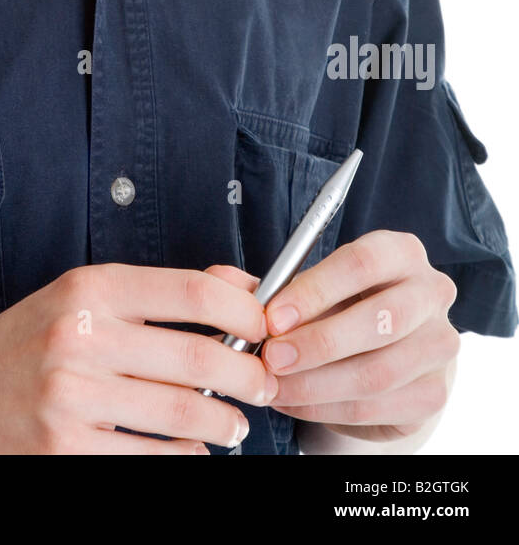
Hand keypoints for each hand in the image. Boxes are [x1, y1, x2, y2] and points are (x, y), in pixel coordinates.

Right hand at [0, 262, 278, 453]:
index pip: (192, 290)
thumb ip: (155, 293)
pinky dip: (185, 458)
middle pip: (199, 356)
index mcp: (88, 289)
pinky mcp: (66, 451)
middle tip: (264, 384)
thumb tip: (239, 287)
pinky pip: (153, 459)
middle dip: (249, 375)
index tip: (268, 327)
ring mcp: (71, 397)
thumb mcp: (78, 299)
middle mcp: (79, 336)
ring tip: (233, 425)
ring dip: (224, 424)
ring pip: (185, 414)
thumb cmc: (18, 348)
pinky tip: (190, 451)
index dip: (246, 311)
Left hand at [259, 230, 459, 441]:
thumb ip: (272, 285)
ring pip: (378, 372)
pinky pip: (375, 407)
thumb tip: (221, 282)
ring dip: (316, 384)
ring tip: (274, 386)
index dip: (315, 291)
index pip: (362, 263)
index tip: (272, 316)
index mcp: (401, 252)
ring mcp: (440, 346)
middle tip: (271, 358)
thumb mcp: (314, 287)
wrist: (389, 354)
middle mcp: (431, 293)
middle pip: (380, 320)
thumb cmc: (345, 307)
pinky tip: (294, 401)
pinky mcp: (433, 394)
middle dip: (317, 343)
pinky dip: (325, 408)